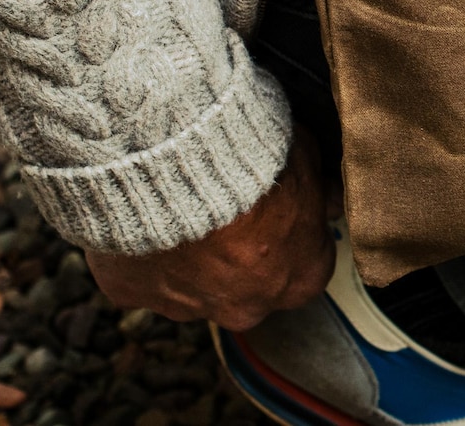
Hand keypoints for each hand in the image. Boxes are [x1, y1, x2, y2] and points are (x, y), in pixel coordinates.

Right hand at [86, 126, 340, 330]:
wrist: (174, 158)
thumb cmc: (251, 159)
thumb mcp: (306, 160)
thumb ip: (320, 189)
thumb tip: (331, 199)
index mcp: (298, 279)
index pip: (308, 269)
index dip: (296, 236)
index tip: (285, 211)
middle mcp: (245, 306)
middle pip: (252, 285)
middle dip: (243, 253)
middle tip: (232, 206)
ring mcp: (186, 305)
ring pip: (195, 285)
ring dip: (193, 252)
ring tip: (187, 202)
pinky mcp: (133, 293)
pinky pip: (143, 274)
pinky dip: (145, 248)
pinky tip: (149, 209)